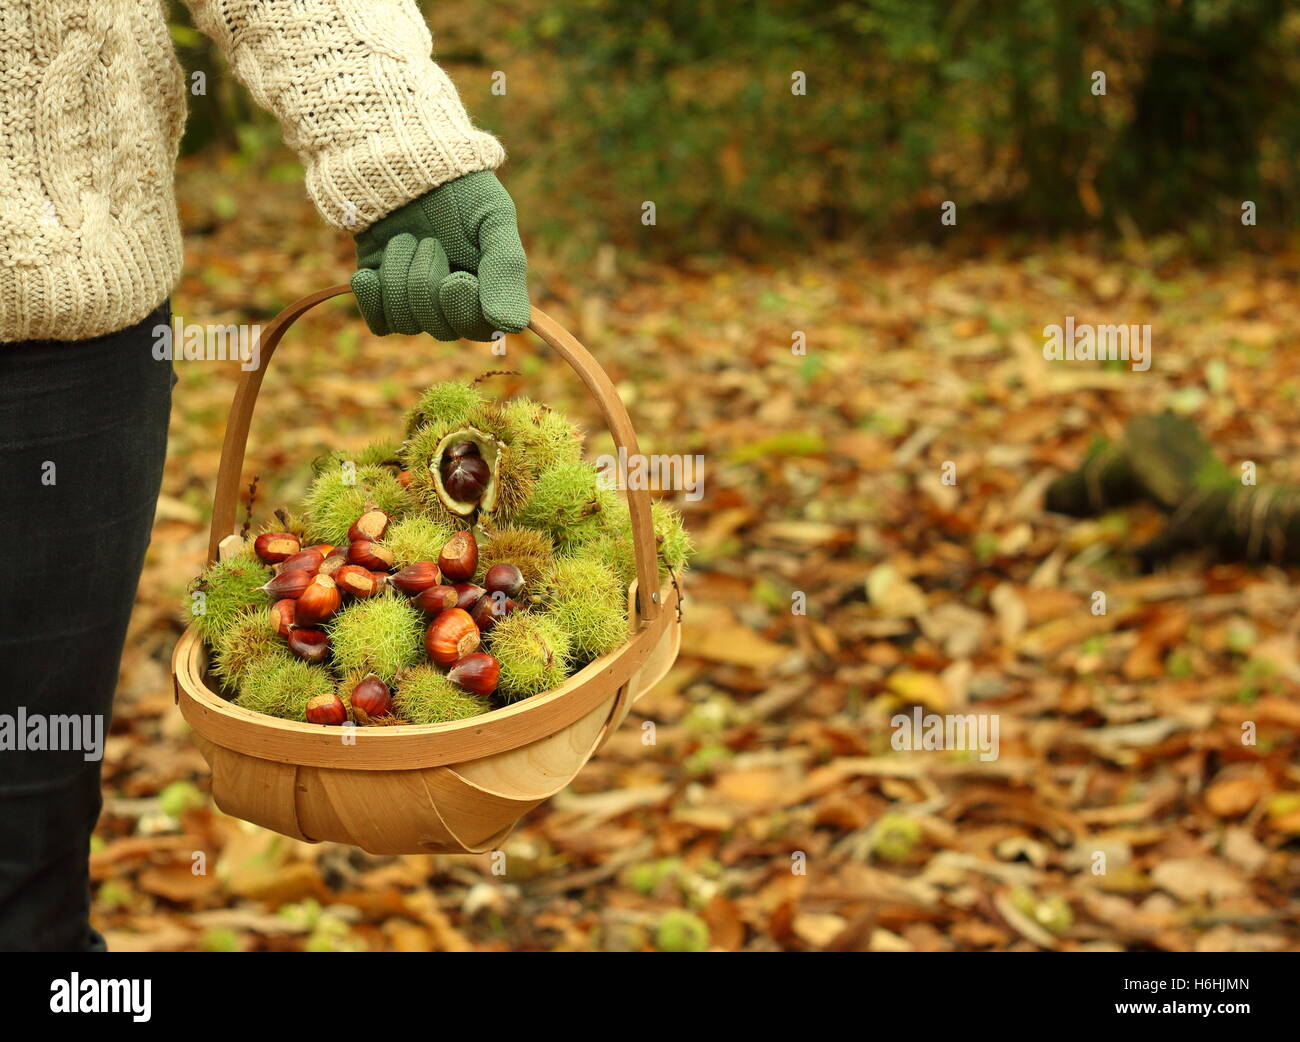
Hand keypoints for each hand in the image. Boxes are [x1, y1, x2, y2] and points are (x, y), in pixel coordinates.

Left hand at [350, 171, 528, 340]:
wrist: (403, 162)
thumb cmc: (459, 188)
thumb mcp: (493, 218)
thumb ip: (506, 268)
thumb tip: (509, 325)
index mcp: (489, 290)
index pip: (479, 329)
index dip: (463, 309)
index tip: (458, 278)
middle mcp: (454, 304)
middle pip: (440, 328)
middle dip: (427, 281)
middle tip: (429, 241)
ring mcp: (416, 302)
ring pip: (406, 322)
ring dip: (400, 275)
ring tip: (404, 240)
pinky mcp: (384, 295)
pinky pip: (379, 322)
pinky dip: (374, 296)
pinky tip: (372, 271)